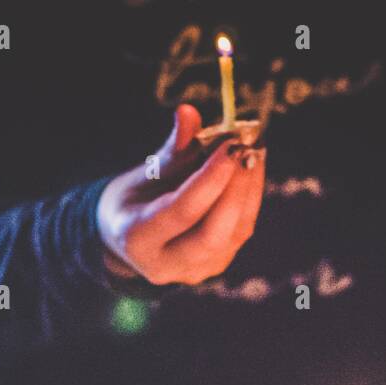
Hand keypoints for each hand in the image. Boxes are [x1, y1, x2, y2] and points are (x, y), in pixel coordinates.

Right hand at [97, 104, 265, 285]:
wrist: (130, 235)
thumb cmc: (136, 196)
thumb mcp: (145, 173)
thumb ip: (172, 148)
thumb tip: (189, 112)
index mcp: (136, 239)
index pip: (181, 212)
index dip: (210, 178)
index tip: (229, 143)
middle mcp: (164, 265)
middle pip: (211, 234)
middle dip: (234, 189)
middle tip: (246, 148)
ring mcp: (193, 272)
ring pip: (232, 234)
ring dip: (248, 190)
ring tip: (254, 151)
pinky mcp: (215, 265)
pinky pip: (240, 232)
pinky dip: (250, 198)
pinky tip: (253, 168)